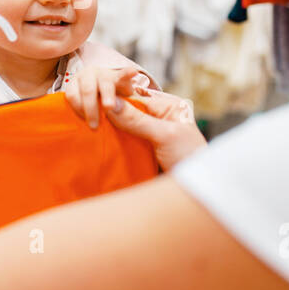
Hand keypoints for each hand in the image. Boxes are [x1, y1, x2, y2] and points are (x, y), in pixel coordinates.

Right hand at [64, 66, 204, 169]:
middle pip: (129, 111)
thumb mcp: (164, 135)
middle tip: (90, 115)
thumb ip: (138, 120)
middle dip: (112, 114)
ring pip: (125, 127)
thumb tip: (111, 104)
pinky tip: (100, 142)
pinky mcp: (144, 152)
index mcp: (169, 107)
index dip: (118, 98)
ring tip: (91, 128)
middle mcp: (159, 118)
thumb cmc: (190, 158)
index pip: (137, 96)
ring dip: (111, 129)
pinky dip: (115, 143)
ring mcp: (151, 135)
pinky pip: (126, 142)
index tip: (97, 99)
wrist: (198, 192)